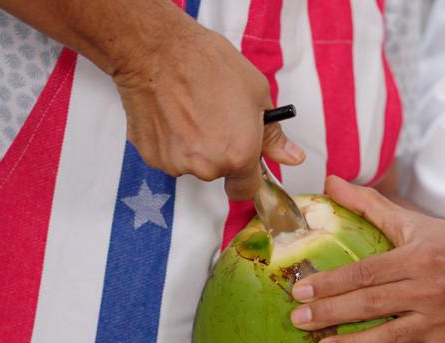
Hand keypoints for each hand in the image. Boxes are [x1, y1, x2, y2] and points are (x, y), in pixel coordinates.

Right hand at [111, 10, 304, 199]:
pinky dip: (172, 140)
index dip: (248, 175)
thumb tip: (293, 158)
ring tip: (192, 111)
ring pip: (192, 164)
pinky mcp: (151, 154)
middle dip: (220, 152)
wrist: (159, 51)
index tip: (244, 159)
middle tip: (216, 118)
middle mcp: (207, 167)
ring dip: (194, 146)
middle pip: (218, 173)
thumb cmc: (210, 66)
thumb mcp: (257, 96)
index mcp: (239, 156)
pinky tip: (173, 113)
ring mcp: (176, 163)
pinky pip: (169, 155)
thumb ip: (273, 136)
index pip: (246, 190)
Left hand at [288, 176, 444, 342]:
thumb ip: (368, 204)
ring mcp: (440, 322)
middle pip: (372, 305)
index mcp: (416, 259)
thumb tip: (331, 181)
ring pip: (391, 338)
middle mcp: (429, 291)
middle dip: (331, 314)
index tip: (301, 290)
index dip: (331, 283)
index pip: (366, 273)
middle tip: (299, 320)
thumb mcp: (410, 220)